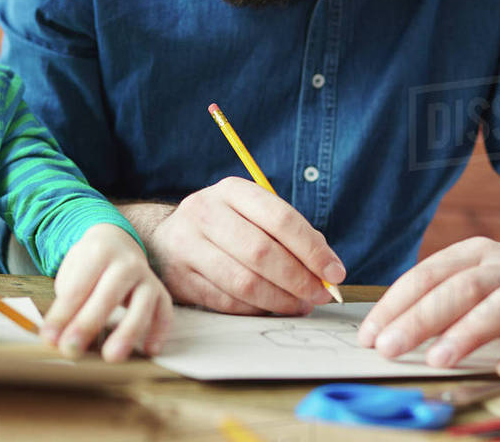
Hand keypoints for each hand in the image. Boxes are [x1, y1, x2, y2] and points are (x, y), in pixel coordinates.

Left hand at [41, 224, 172, 361]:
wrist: (116, 243)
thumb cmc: (88, 267)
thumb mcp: (71, 275)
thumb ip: (65, 304)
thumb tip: (55, 339)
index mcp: (98, 252)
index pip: (78, 288)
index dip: (62, 315)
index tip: (49, 339)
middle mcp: (126, 262)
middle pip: (108, 295)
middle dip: (88, 324)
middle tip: (70, 350)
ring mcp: (146, 276)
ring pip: (142, 304)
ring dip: (127, 331)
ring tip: (112, 357)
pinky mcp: (160, 291)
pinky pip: (165, 311)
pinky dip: (160, 331)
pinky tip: (150, 350)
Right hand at [147, 177, 345, 314]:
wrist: (164, 237)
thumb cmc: (225, 227)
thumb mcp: (252, 214)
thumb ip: (290, 235)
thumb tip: (327, 269)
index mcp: (232, 190)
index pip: (280, 218)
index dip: (312, 249)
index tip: (334, 272)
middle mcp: (205, 212)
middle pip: (262, 252)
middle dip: (299, 279)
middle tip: (319, 295)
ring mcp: (187, 245)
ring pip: (244, 282)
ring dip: (280, 300)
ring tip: (300, 305)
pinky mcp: (179, 278)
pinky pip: (226, 301)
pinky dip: (256, 309)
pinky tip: (271, 308)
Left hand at [356, 236, 499, 378]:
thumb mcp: (475, 280)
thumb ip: (438, 298)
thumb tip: (385, 331)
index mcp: (477, 254)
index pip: (428, 274)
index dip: (396, 304)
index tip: (370, 335)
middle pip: (462, 287)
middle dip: (422, 318)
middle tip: (391, 347)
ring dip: (469, 332)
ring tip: (439, 359)